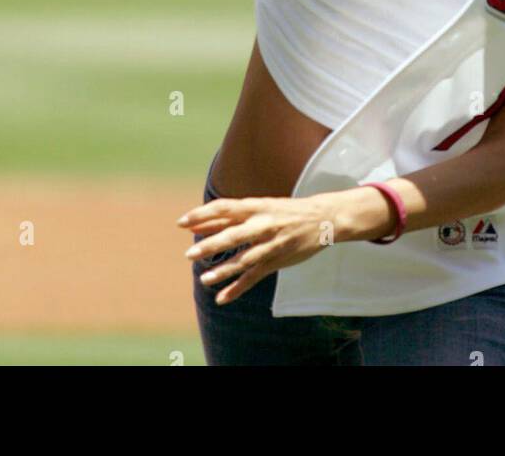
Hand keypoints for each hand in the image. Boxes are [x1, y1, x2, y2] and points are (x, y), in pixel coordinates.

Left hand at [177, 188, 390, 304]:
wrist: (323, 218)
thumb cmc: (283, 211)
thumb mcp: (257, 208)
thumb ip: (228, 217)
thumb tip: (197, 224)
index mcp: (255, 206)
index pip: (224, 208)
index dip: (202, 215)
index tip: (181, 223)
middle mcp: (262, 224)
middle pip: (234, 234)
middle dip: (211, 244)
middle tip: (189, 254)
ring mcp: (271, 244)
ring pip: (245, 259)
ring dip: (224, 270)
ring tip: (204, 279)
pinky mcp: (277, 261)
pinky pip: (255, 276)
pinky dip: (238, 288)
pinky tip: (222, 298)